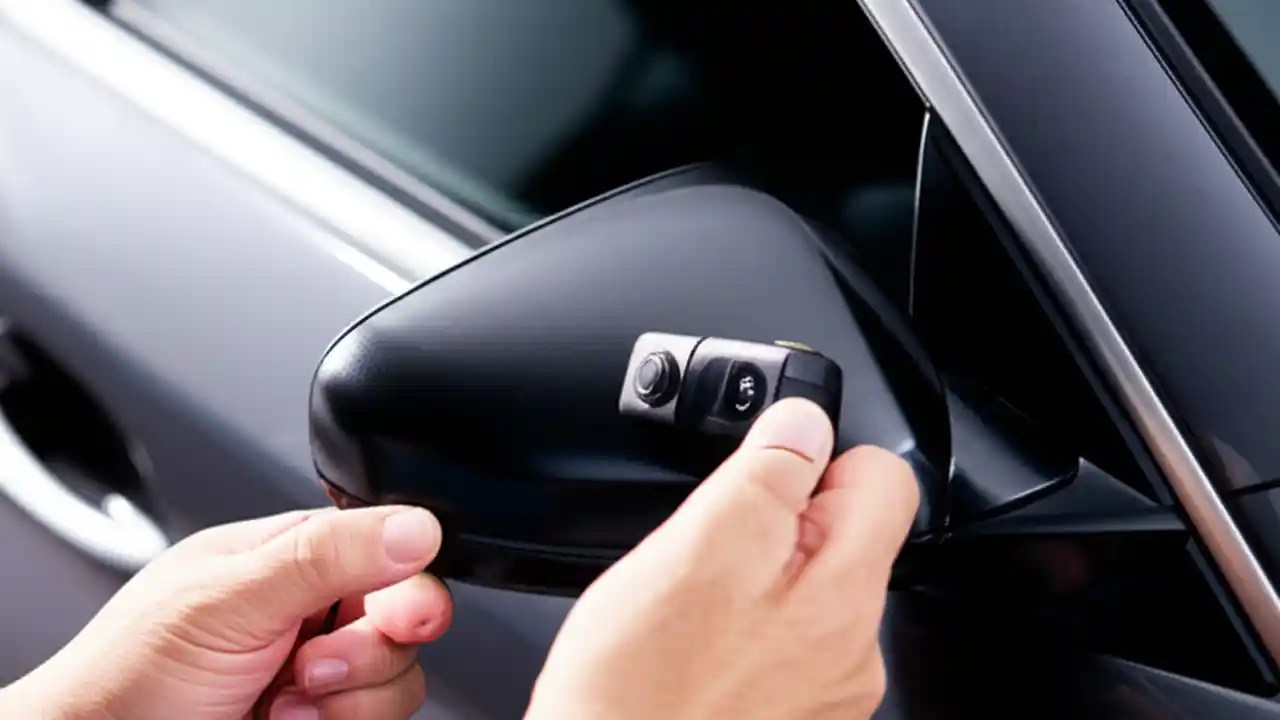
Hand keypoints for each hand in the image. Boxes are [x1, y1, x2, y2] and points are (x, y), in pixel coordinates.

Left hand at [0, 505, 451, 719]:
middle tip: (321, 663)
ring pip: (402, 673)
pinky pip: (381, 716)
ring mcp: (322, 669)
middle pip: (406, 612)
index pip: (388, 545)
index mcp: (292, 554)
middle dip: (372, 647)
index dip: (408, 579)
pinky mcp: (326, 717)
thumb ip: (325, 557)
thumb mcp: (230, 598)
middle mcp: (314, 608)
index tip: (403, 613)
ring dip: (351, 696)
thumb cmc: (130, 671)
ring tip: (288, 697)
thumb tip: (417, 526)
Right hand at [528, 398, 918, 719]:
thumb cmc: (638, 688)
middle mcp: (852, 648)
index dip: (817, 461)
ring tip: (694, 608)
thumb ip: (769, 471)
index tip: (767, 483)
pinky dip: (743, 628)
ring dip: (755, 580)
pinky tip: (697, 645)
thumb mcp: (699, 544)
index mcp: (843, 595)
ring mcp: (824, 688)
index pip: (884, 477)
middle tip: (709, 555)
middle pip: (842, 535)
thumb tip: (805, 419)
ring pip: (804, 588)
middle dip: (777, 526)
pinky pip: (781, 639)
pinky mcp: (792, 711)